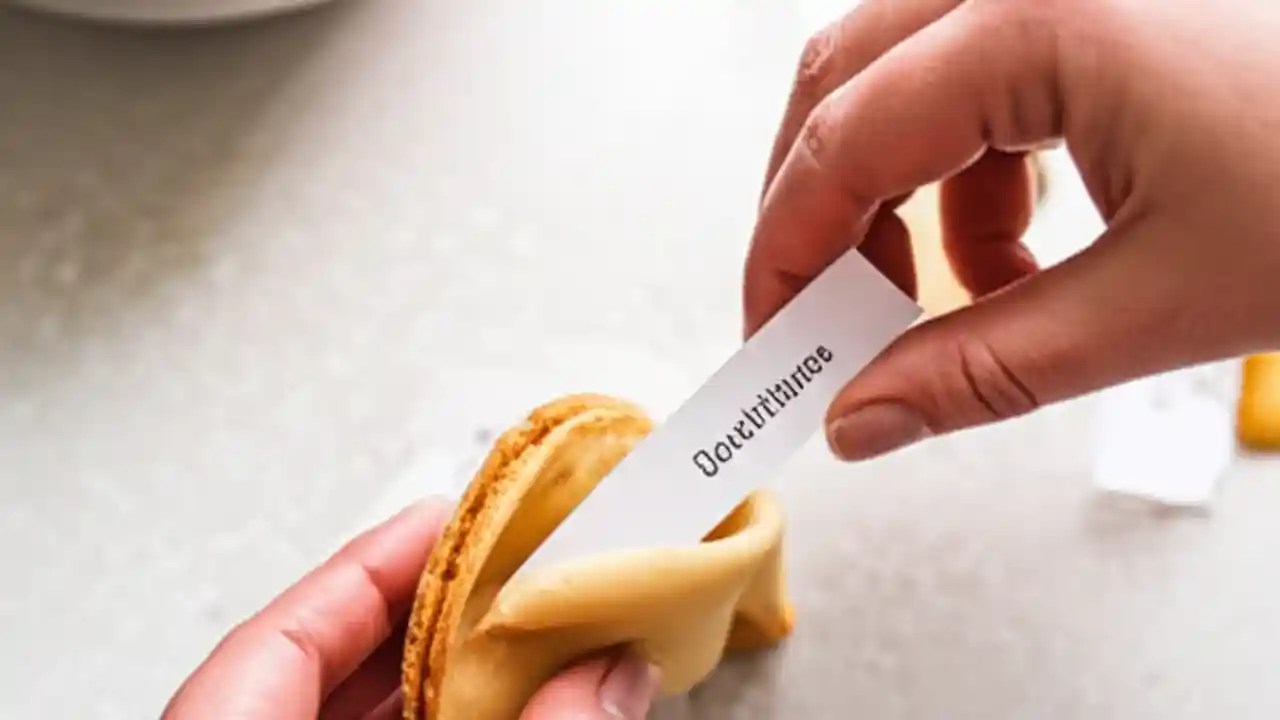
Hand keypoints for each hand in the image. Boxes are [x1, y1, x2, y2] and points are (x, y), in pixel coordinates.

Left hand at [163, 498, 658, 718]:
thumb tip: (615, 675)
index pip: (289, 627)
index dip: (379, 559)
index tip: (453, 513)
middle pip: (332, 667)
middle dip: (438, 618)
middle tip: (515, 575)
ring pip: (360, 718)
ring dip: (451, 683)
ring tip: (529, 646)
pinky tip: (507, 716)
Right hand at [744, 0, 1279, 460]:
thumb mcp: (1161, 301)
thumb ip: (983, 368)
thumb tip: (863, 415)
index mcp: (1040, 15)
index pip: (840, 143)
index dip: (786, 255)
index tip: (771, 337)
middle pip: (841, 84)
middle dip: (823, 214)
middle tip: (831, 318)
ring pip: (902, 75)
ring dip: (906, 196)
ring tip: (972, 293)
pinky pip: (975, 72)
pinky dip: (974, 168)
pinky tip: (1029, 238)